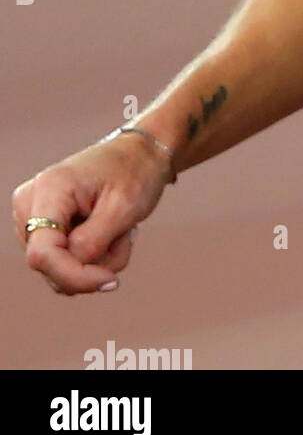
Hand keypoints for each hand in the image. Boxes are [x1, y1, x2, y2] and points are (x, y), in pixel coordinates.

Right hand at [12, 136, 171, 294]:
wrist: (140, 154)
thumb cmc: (136, 172)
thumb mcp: (125, 206)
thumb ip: (93, 241)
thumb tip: (67, 272)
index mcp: (49, 190)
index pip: (43, 254)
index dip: (73, 276)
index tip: (110, 280)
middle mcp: (30, 204)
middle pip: (50, 266)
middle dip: (94, 263)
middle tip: (126, 235)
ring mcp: (33, 217)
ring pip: (59, 269)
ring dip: (97, 259)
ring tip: (120, 228)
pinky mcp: (44, 229)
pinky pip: (64, 262)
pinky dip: (93, 256)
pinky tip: (109, 231)